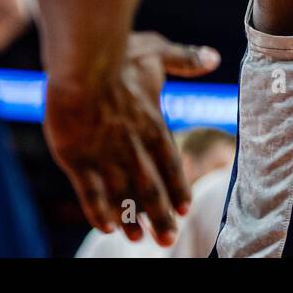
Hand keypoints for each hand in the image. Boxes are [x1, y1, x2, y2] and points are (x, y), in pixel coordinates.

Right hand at [43, 32, 220, 245]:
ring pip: (122, 196)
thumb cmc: (119, 56)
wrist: (83, 63)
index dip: (177, 188)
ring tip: (137, 239)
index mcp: (153, 126)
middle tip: (167, 240)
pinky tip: (106, 226)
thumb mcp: (157, 52)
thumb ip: (184, 59)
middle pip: (150, 189)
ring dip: (131, 219)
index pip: (170, 164)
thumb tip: (213, 57)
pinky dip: (99, 212)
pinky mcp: (78, 159)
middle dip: (159, 216)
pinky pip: (91, 193)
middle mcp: (134, 147)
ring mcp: (105, 156)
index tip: (183, 209)